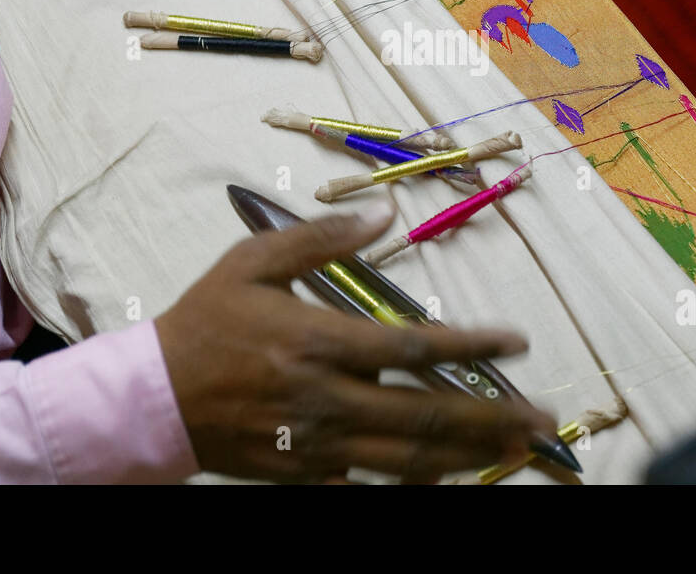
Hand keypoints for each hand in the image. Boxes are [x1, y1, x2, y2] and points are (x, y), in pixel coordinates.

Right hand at [154, 204, 555, 482]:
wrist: (153, 397)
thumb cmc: (206, 321)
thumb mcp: (254, 261)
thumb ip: (322, 238)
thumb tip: (384, 213)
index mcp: (319, 341)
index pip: (414, 346)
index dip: (473, 344)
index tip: (516, 341)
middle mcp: (328, 398)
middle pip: (427, 414)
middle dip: (492, 417)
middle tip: (542, 416)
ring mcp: (319, 444)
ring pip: (409, 457)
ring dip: (471, 454)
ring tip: (519, 448)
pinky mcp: (307, 474)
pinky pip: (374, 482)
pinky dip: (418, 481)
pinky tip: (454, 474)